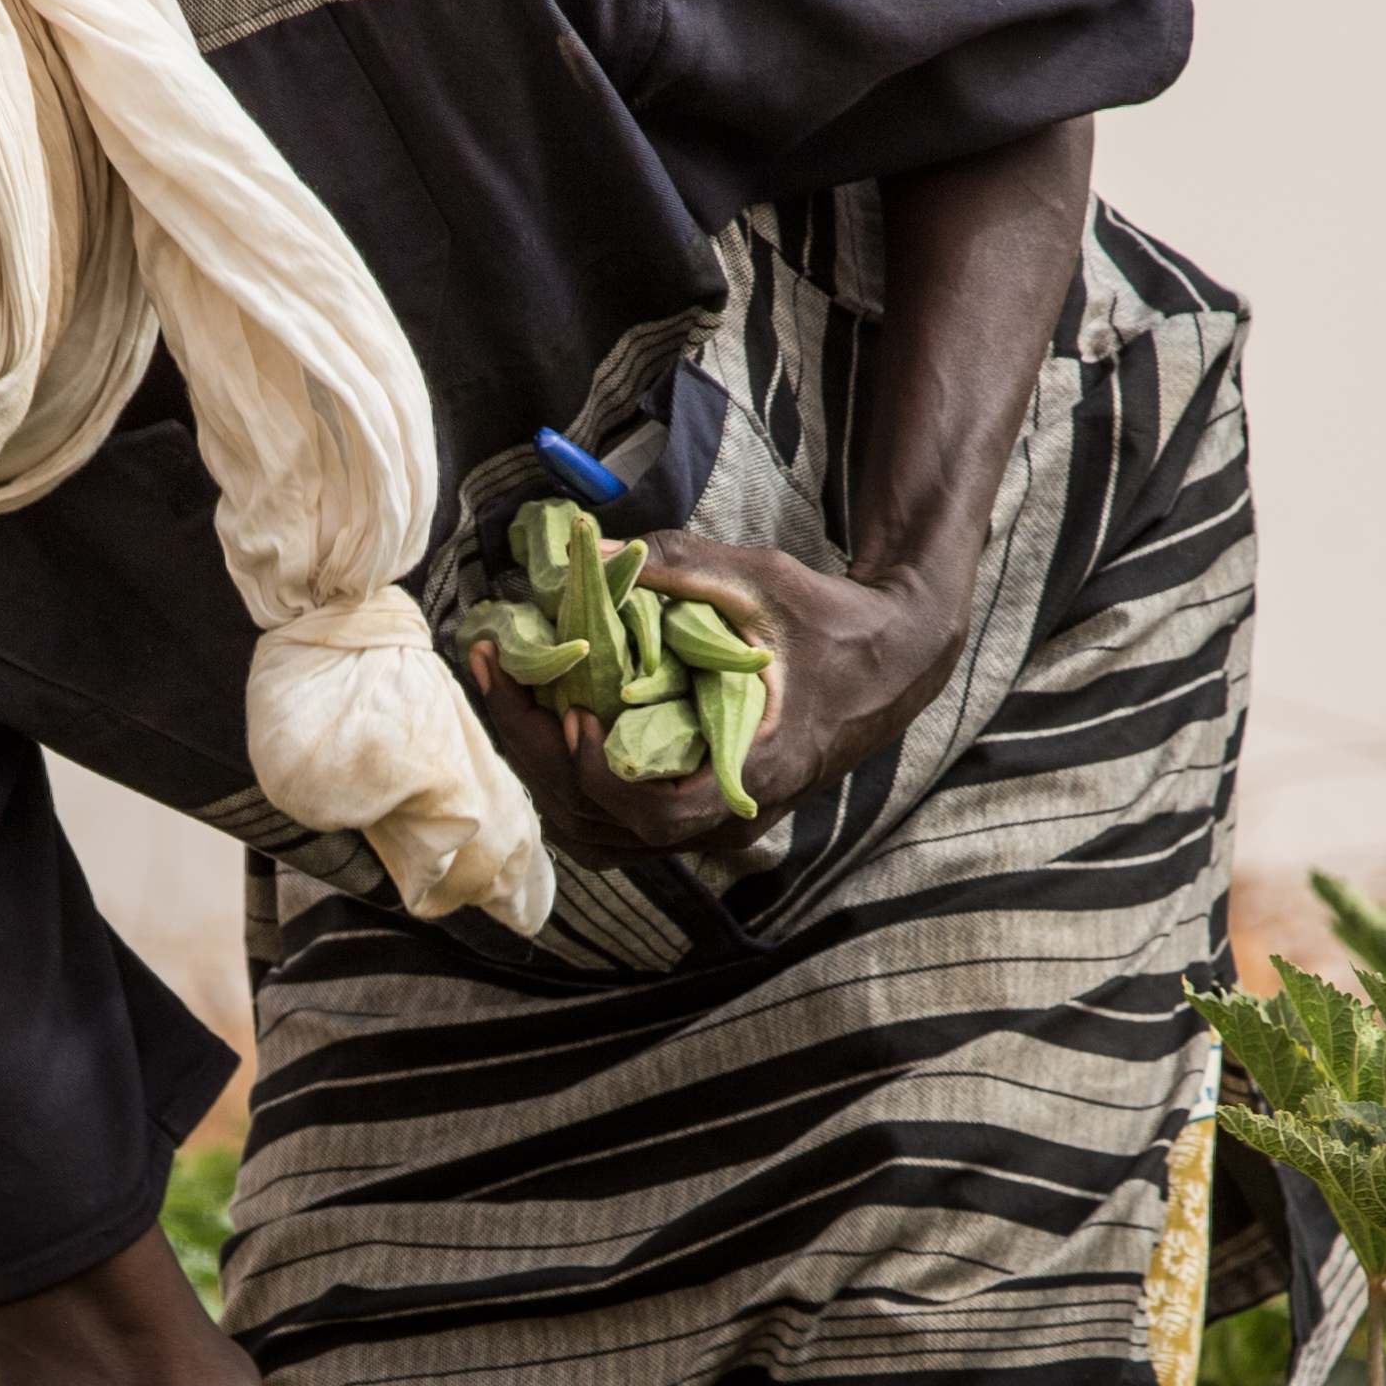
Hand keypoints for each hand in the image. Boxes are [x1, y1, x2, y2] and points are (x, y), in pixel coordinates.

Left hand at [464, 531, 966, 864]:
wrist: (893, 658)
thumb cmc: (833, 619)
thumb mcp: (760, 580)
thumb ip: (676, 566)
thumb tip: (579, 552)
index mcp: (756, 772)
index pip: (655, 814)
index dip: (597, 774)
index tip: (568, 714)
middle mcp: (732, 817)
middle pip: (607, 827)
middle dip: (537, 753)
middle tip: (492, 674)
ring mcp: (715, 822)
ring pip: (604, 834)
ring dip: (545, 771)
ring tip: (505, 692)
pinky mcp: (701, 812)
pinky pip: (618, 820)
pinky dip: (574, 778)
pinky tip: (544, 716)